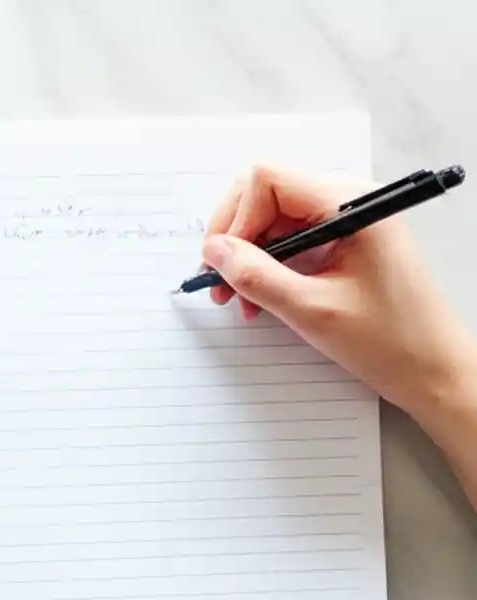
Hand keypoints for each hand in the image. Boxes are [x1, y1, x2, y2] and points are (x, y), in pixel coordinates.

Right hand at [199, 164, 476, 419]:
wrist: (433, 371)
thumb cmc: (390, 342)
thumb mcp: (311, 310)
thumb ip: (256, 276)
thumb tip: (215, 251)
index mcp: (351, 204)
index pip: (268, 180)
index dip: (236, 218)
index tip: (223, 261)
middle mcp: (350, 200)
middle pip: (266, 193)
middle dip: (236, 236)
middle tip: (219, 279)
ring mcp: (347, 218)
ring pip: (273, 218)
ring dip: (248, 256)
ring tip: (238, 298)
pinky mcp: (344, 238)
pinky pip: (290, 237)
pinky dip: (267, 264)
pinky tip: (259, 296)